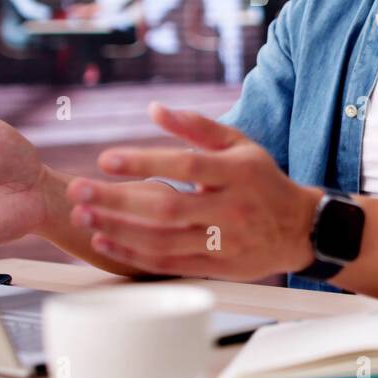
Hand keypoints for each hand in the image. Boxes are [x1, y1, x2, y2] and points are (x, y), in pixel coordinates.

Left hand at [65, 105, 320, 280]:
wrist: (300, 229)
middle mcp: (230, 210)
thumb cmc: (262, 180)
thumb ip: (197, 127)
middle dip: (117, 200)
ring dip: (118, 229)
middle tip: (78, 190)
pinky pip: (168, 264)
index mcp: (236, 173)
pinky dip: (133, 254)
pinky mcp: (217, 268)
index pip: (186, 166)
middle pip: (166, 208)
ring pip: (163, 240)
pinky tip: (105, 240)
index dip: (145, 163)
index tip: (105, 159)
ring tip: (83, 215)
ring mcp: (224, 243)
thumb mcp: (239, 144)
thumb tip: (154, 109)